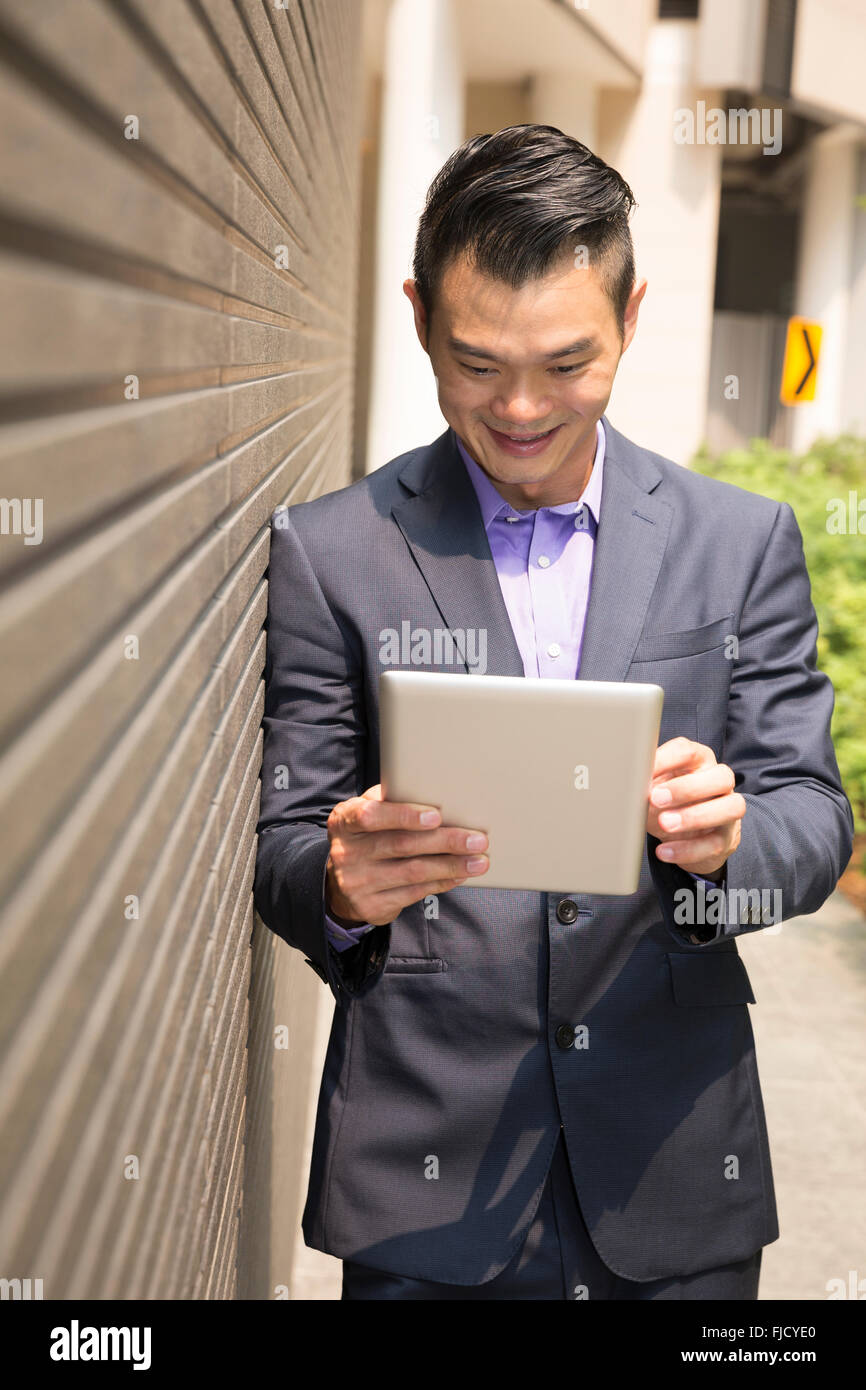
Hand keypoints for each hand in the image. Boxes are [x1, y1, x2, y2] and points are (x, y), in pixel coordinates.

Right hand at [325, 784, 488, 925]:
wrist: (342, 885)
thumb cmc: (367, 836)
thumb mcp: (368, 813)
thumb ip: (391, 801)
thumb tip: (440, 793)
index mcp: (344, 821)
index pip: (371, 815)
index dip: (404, 815)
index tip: (436, 815)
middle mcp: (347, 852)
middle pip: (402, 845)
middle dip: (445, 841)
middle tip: (477, 839)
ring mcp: (357, 882)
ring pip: (413, 872)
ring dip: (452, 866)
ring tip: (479, 861)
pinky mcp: (371, 906)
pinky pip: (415, 893)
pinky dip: (442, 882)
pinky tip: (460, 875)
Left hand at [646, 737, 744, 878]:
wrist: (685, 836)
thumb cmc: (668, 803)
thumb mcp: (653, 788)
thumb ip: (644, 780)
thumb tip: (624, 779)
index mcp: (700, 761)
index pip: (689, 752)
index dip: (666, 759)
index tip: (643, 769)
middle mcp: (720, 783)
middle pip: (722, 776)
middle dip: (687, 787)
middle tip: (655, 798)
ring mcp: (728, 811)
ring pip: (731, 807)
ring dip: (695, 816)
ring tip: (664, 824)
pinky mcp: (726, 839)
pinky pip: (715, 844)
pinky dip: (688, 849)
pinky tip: (664, 851)